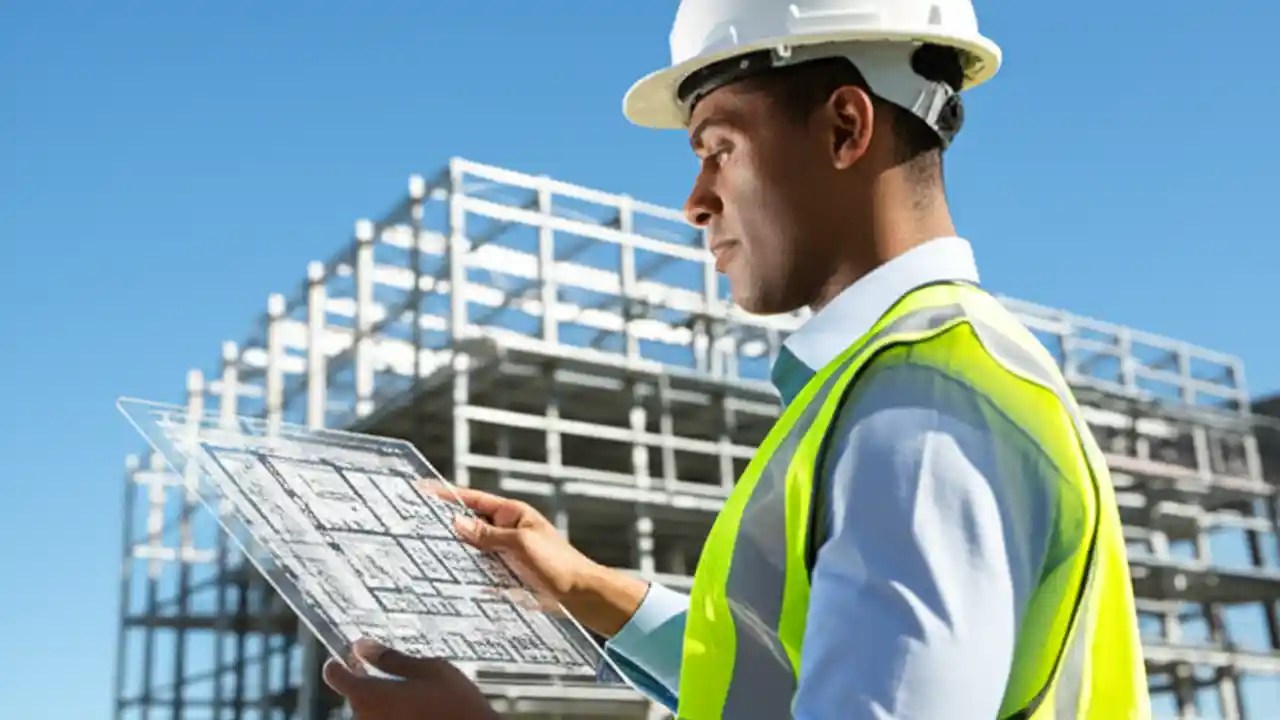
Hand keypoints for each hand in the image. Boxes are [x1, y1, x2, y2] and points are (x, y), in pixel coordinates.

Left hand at [322, 638, 497, 719]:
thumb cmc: (456, 705)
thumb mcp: (430, 670)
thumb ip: (392, 659)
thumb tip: (362, 646)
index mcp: (370, 695)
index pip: (335, 676)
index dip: (340, 663)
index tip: (351, 657)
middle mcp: (365, 719)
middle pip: (354, 696)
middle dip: (368, 683)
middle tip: (394, 674)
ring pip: (369, 712)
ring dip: (382, 702)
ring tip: (414, 697)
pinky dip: (393, 715)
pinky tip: (417, 712)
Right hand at [435, 485, 648, 636]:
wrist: (580, 595)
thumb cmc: (558, 564)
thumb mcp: (521, 544)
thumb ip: (489, 535)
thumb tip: (457, 522)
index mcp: (513, 515)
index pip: (475, 500)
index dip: (450, 495)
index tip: (424, 490)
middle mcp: (507, 531)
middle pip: (469, 524)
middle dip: (445, 524)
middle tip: (415, 524)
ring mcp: (505, 554)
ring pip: (472, 549)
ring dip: (454, 551)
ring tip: (424, 551)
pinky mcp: (506, 575)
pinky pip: (480, 570)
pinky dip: (466, 572)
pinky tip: (447, 577)